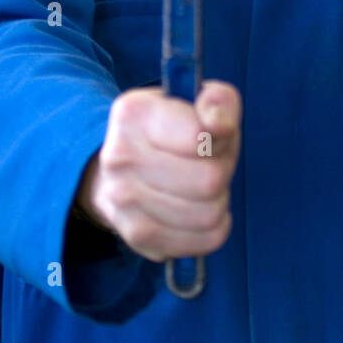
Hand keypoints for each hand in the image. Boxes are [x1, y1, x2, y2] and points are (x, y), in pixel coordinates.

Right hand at [76, 80, 240, 262]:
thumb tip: (218, 124)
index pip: (200, 138)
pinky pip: (201, 241)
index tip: (211, 135)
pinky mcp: (136, 236)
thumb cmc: (173, 130)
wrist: (124, 166)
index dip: (220, 138)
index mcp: (134, 113)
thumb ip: (219, 101)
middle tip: (211, 163)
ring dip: (219, 201)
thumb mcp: (197, 101)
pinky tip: (201, 212)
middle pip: (209, 180)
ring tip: (203, 187)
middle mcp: (120, 157)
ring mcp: (123, 201)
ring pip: (208, 214)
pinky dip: (214, 230)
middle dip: (222, 171)